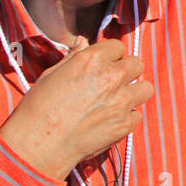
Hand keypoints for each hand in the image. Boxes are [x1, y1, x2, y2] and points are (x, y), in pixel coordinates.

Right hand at [0, 36, 153, 180]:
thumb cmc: (39, 107)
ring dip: (134, 92)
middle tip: (113, 82)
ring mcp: (121, 102)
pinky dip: (128, 117)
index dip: (110, 56)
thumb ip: (74, 57)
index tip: (105, 65)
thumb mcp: (52, 74)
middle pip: (137, 64)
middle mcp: (111, 78)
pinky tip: (112, 120)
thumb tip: (83, 42)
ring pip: (146, 88)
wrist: (40, 143)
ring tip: (119, 100)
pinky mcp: (124, 124)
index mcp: (92, 60)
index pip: (117, 46)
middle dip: (126, 70)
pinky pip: (138, 114)